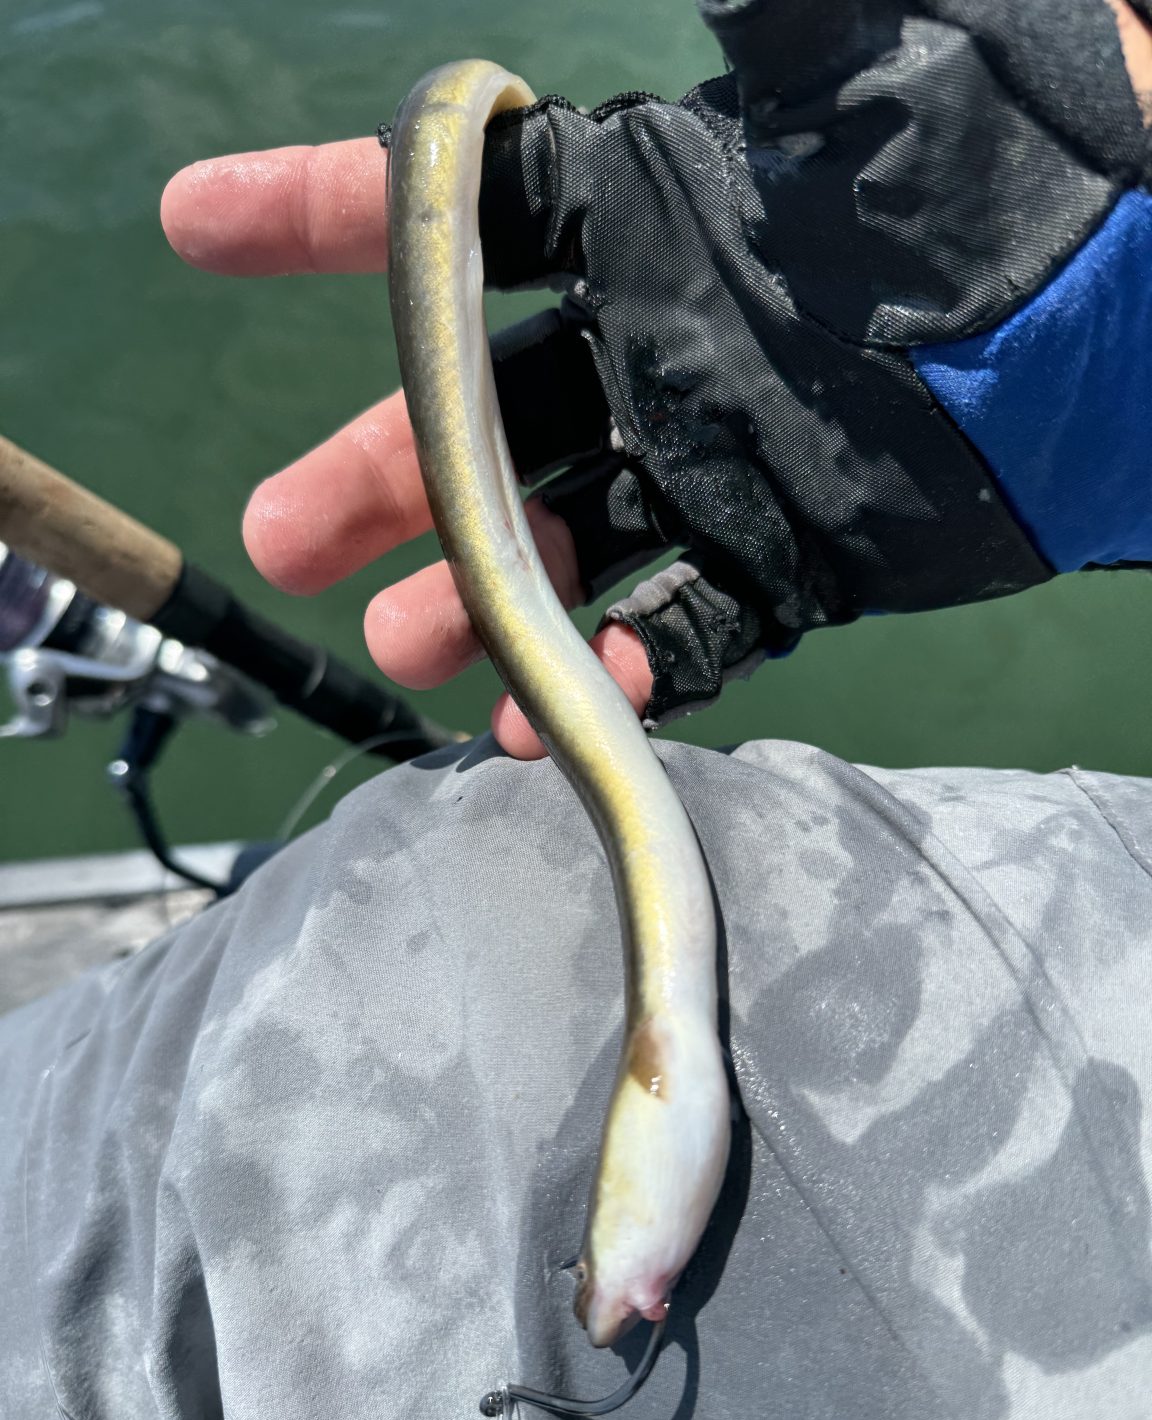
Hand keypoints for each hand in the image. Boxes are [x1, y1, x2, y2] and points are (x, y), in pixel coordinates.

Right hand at [162, 0, 1151, 751]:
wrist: (1133, 311)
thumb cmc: (1005, 156)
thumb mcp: (858, 43)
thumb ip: (749, 14)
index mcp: (645, 216)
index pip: (455, 213)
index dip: (322, 214)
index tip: (201, 230)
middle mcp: (659, 344)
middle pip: (478, 415)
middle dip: (380, 475)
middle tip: (289, 538)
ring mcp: (718, 460)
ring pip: (561, 540)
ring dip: (480, 597)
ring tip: (412, 649)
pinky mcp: (792, 555)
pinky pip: (685, 626)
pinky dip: (622, 672)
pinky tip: (564, 706)